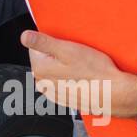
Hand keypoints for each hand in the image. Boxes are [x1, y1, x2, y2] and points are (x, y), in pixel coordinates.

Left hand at [19, 29, 136, 118]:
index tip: (66, 46)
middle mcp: (43, 84)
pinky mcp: (64, 99)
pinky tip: (81, 77)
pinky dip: (69, 79)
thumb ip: (43, 42)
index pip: (36, 47)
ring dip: (63, 67)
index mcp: (40, 69)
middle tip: (75, 56)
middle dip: (57, 55)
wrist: (113, 93)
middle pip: (44, 60)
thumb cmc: (94, 71)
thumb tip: (24, 36)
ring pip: (53, 71)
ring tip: (80, 67)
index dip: (52, 43)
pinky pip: (61, 83)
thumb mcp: (68, 49)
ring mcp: (53, 93)